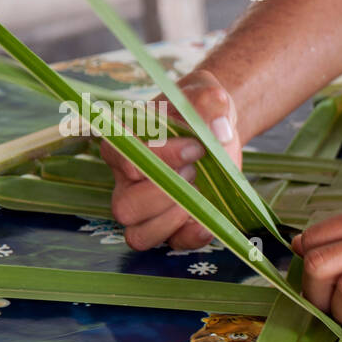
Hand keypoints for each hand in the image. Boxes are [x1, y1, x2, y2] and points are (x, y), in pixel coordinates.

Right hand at [100, 69, 241, 250]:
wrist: (216, 128)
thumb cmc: (200, 111)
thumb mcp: (206, 97)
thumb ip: (209, 102)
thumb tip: (218, 128)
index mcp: (123, 143)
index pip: (123, 158)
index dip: (160, 157)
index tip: (196, 147)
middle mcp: (125, 180)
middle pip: (126, 206)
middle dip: (166, 194)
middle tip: (194, 172)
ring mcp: (145, 208)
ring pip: (138, 234)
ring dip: (172, 220)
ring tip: (199, 193)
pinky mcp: (170, 224)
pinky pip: (169, 244)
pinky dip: (190, 237)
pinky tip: (209, 221)